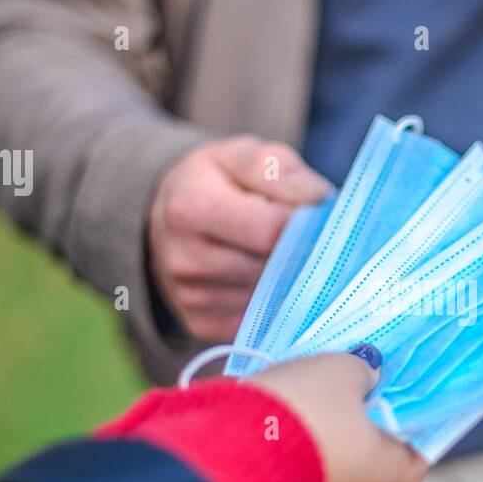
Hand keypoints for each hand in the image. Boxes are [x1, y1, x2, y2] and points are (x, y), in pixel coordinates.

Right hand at [149, 137, 329, 342]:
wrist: (166, 219)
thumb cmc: (212, 181)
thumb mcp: (240, 155)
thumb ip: (278, 169)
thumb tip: (316, 197)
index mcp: (191, 209)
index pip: (270, 230)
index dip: (301, 222)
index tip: (308, 212)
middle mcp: (186, 261)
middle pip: (273, 268)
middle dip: (296, 251)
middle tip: (298, 233)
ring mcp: (192, 299)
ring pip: (272, 298)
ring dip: (286, 278)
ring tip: (276, 253)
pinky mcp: (203, 325)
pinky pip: (260, 321)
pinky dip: (272, 302)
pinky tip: (263, 279)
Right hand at [252, 350, 427, 481]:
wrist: (230, 456)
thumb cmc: (306, 415)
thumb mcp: (342, 371)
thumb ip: (363, 370)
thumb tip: (365, 374)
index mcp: (397, 474)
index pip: (422, 438)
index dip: (413, 405)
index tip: (402, 379)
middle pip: (376, 443)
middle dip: (366, 409)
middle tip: (357, 372)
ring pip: (337, 450)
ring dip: (329, 420)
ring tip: (315, 382)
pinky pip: (305, 458)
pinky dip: (301, 434)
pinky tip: (288, 404)